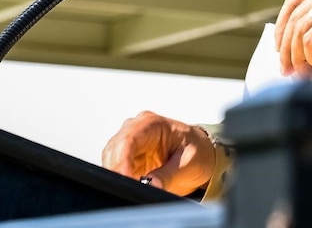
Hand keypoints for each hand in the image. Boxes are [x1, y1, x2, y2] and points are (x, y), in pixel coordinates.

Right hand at [101, 111, 215, 195]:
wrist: (200, 155)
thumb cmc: (197, 151)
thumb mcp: (188, 164)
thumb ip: (168, 174)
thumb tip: (149, 184)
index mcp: (153, 124)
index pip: (129, 138)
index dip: (122, 159)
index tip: (124, 177)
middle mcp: (137, 129)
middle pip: (114, 148)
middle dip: (116, 169)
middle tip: (127, 187)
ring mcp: (131, 143)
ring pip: (110, 159)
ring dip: (117, 174)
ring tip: (131, 187)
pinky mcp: (129, 158)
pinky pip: (115, 168)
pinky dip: (119, 178)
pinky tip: (130, 185)